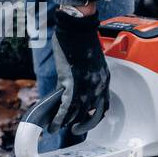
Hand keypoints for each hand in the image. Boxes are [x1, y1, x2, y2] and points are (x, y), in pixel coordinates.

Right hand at [48, 8, 109, 135]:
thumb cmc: (81, 39)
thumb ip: (86, 75)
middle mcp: (98, 86)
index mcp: (104, 79)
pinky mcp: (71, 84)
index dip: (95, 115)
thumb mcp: (90, 61)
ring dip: (66, 123)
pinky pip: (66, 108)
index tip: (87, 119)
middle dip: (84, 125)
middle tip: (74, 128)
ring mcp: (86, 87)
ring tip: (57, 128)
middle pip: (94, 115)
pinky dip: (59, 119)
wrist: (77, 27)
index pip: (104, 105)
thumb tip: (73, 86)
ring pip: (77, 114)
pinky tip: (53, 125)